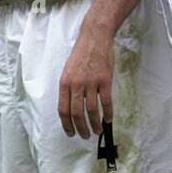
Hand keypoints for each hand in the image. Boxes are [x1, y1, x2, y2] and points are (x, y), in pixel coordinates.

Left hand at [57, 22, 113, 138]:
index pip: (63, 109)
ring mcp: (91, 83)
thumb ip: (69, 87)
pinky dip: (108, 113)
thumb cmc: (82, 53)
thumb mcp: (69, 70)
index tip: (70, 133)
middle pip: (77, 113)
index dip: (67, 124)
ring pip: (91, 110)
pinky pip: (106, 102)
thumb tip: (71, 106)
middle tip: (85, 135)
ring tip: (97, 131)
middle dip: (80, 128)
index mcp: (65, 83)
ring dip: (94, 124)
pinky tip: (108, 119)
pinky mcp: (105, 80)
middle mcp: (76, 84)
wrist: (95, 37)